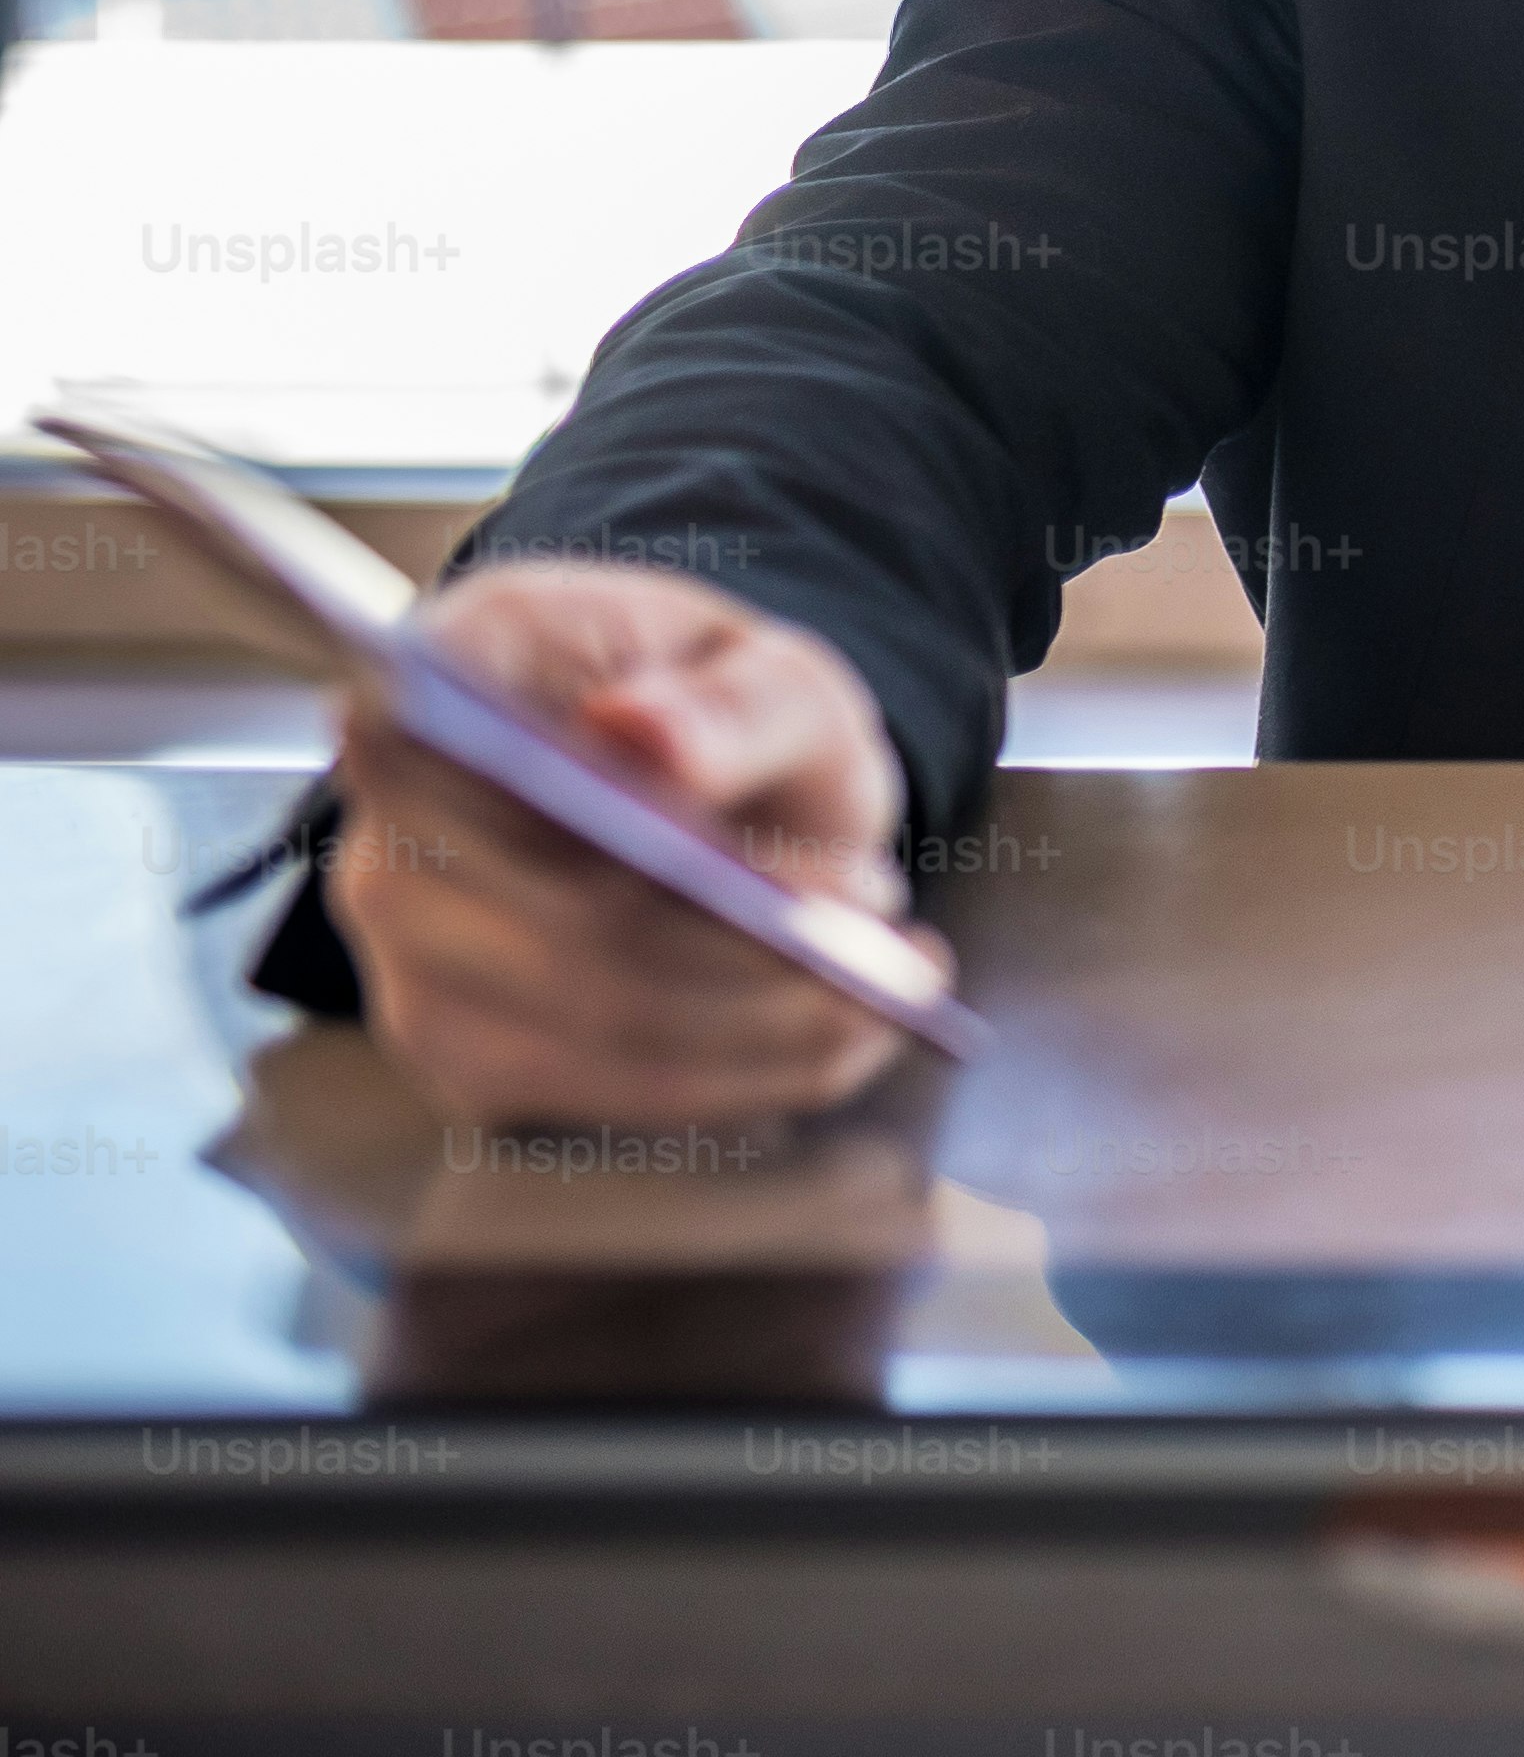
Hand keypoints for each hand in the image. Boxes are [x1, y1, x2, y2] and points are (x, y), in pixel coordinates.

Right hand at [325, 559, 943, 1129]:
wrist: (701, 781)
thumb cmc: (720, 710)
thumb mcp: (769, 668)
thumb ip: (727, 700)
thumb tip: (641, 735)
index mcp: (436, 699)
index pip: (479, 776)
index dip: (617, 829)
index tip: (780, 854)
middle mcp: (384, 849)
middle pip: (558, 931)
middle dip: (744, 942)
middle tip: (883, 906)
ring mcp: (409, 971)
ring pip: (598, 1033)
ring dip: (769, 1020)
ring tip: (897, 969)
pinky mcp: (470, 1065)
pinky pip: (616, 1098)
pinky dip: (754, 1072)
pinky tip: (853, 1026)